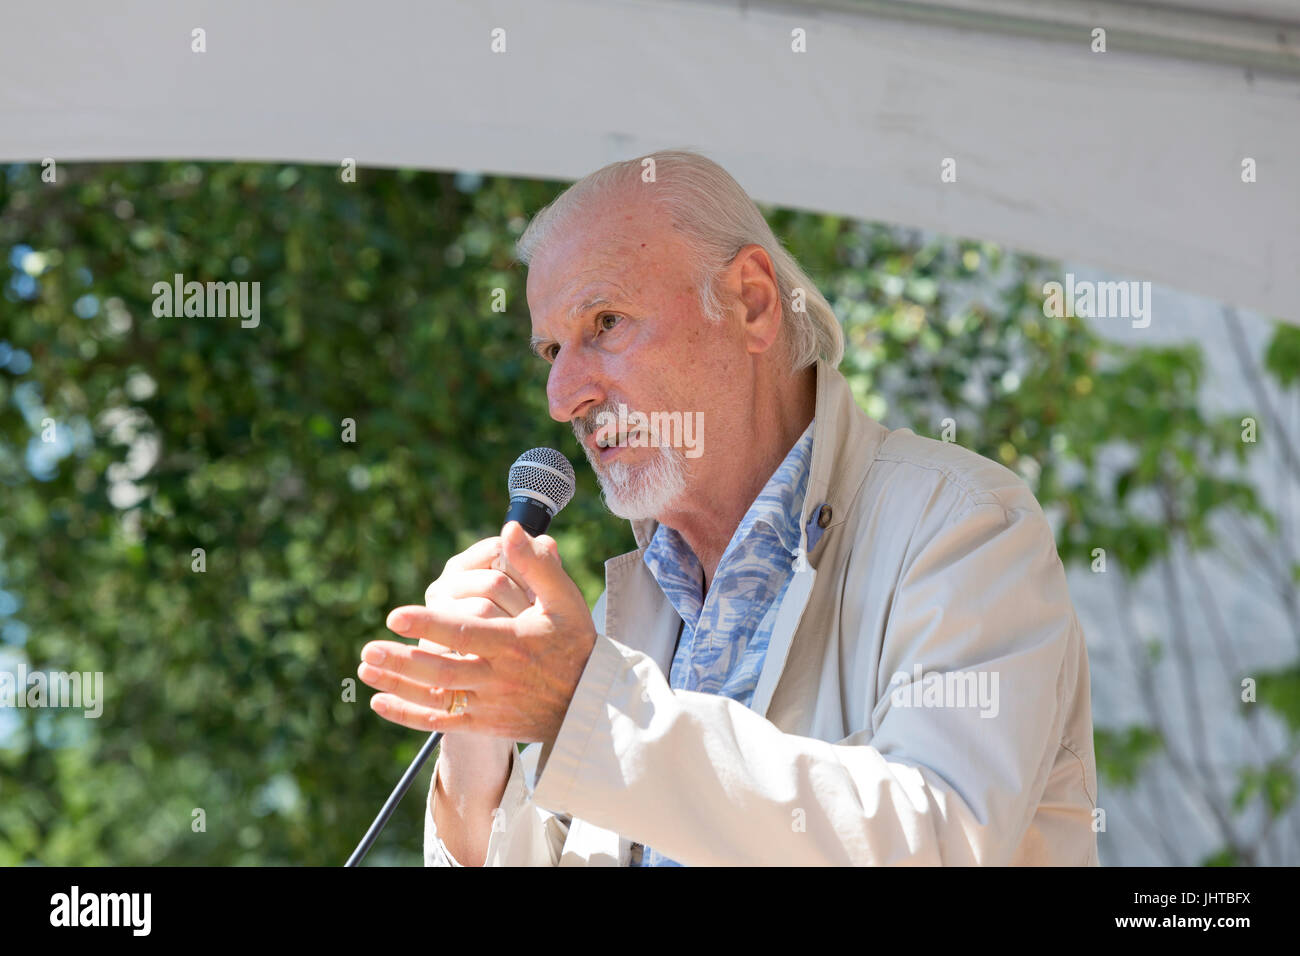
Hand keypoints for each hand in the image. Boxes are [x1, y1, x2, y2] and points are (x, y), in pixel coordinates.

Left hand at [358, 521, 598, 746]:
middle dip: (403, 661)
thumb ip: (537, 565)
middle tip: (368, 649)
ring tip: (365, 669)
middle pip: (443, 670)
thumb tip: (510, 529)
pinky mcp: (485, 722)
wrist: (589, 703)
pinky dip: (408, 715)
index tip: (394, 616)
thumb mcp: (564, 600)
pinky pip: (442, 721)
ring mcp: (490, 703)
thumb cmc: (574, 642)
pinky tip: (379, 702)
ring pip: (437, 697)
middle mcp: (499, 676)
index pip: (465, 632)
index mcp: (515, 642)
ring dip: (398, 684)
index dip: (428, 624)